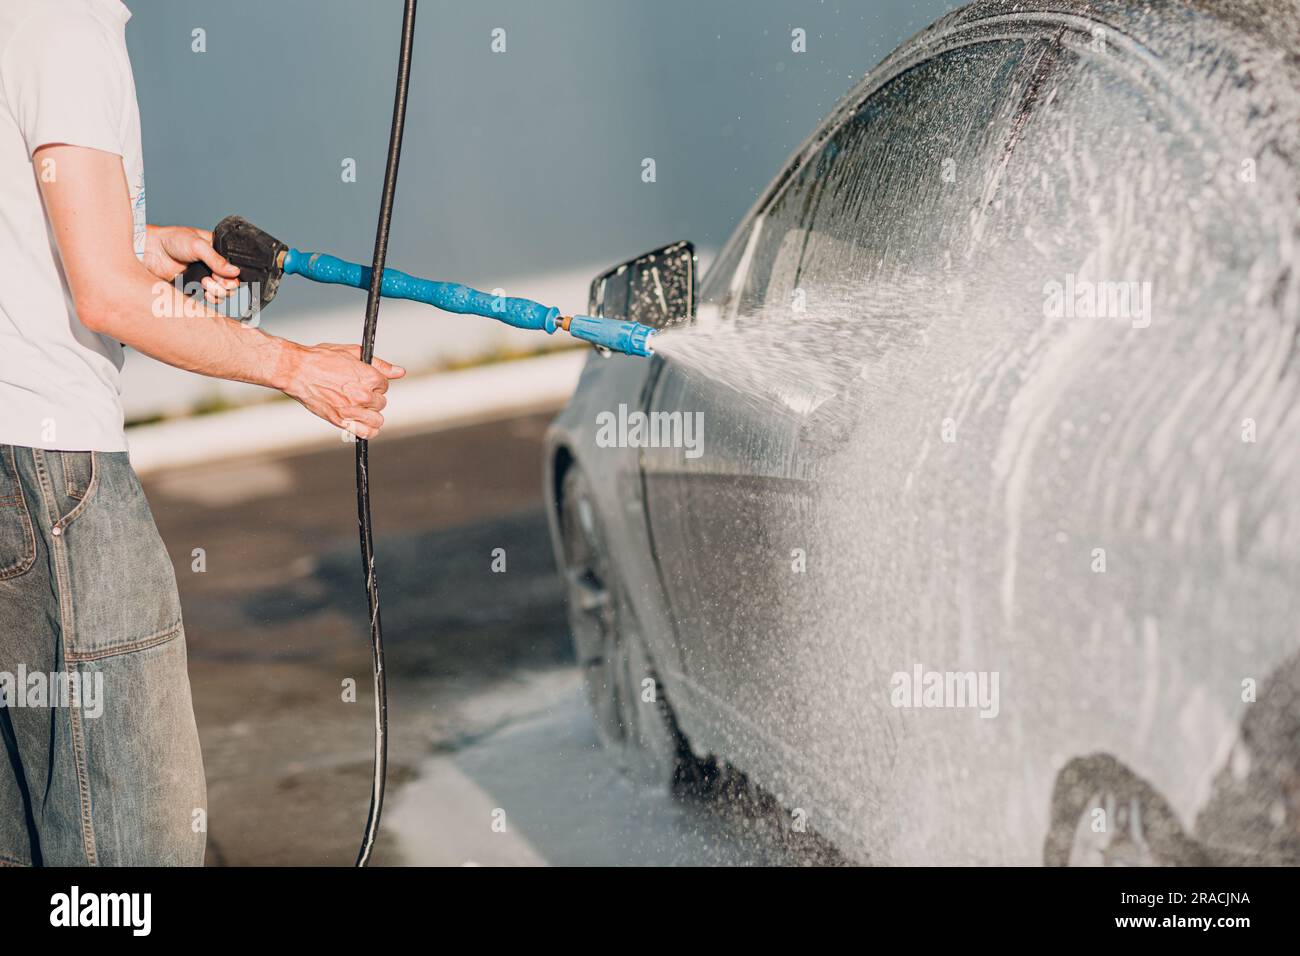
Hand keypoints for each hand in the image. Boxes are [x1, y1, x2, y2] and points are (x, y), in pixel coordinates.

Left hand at [142, 225, 240, 302]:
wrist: (152, 252)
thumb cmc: (171, 240)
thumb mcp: (198, 245)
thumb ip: (217, 259)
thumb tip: (235, 271)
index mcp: (217, 251)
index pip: (235, 267)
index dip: (234, 274)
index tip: (226, 275)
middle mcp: (213, 266)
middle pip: (232, 283)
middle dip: (225, 284)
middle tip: (214, 279)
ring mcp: (205, 278)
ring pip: (223, 293)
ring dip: (217, 291)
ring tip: (205, 282)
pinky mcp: (196, 288)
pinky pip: (210, 299)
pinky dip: (211, 298)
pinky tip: (204, 291)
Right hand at [281, 343, 405, 438]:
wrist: (297, 371)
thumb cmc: (321, 359)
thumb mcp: (352, 353)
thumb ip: (379, 364)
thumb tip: (400, 372)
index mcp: (370, 377)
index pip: (384, 386)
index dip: (374, 384)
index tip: (362, 382)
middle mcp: (364, 395)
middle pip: (381, 403)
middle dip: (371, 398)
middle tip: (356, 393)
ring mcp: (353, 410)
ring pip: (377, 420)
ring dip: (370, 415)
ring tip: (359, 409)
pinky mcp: (341, 421)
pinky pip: (366, 433)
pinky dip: (367, 431)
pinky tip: (362, 424)